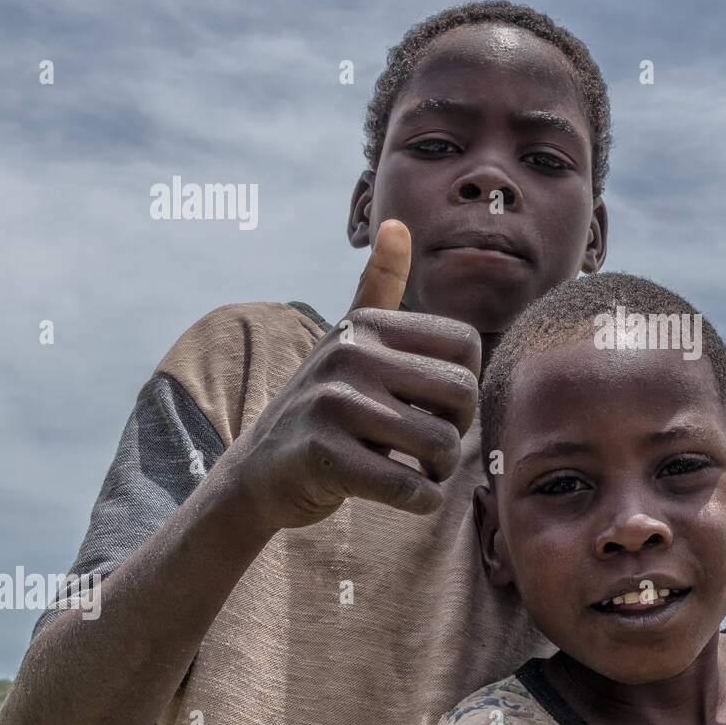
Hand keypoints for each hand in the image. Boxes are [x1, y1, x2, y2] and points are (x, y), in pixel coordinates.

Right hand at [218, 219, 481, 531]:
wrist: (259, 472)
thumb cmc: (325, 407)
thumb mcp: (348, 341)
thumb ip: (377, 288)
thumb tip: (398, 225)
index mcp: (367, 326)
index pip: (467, 347)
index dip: (465, 386)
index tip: (438, 408)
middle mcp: (349, 354)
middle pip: (462, 394)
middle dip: (458, 431)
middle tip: (433, 449)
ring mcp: (331, 403)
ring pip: (441, 443)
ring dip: (441, 471)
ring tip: (421, 472)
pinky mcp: (321, 455)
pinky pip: (407, 485)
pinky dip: (420, 499)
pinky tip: (411, 497)